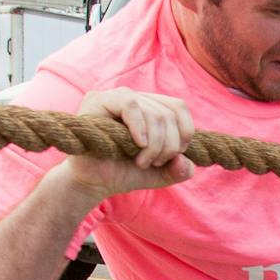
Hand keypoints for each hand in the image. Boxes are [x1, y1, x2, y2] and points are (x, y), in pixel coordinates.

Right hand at [61, 88, 196, 199]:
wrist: (92, 183)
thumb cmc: (124, 173)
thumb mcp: (159, 174)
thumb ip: (179, 170)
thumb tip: (186, 163)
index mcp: (149, 108)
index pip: (178, 107)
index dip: (185, 131)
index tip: (176, 155)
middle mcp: (134, 98)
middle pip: (168, 114)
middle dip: (168, 145)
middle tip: (154, 163)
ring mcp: (115, 97)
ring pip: (154, 113)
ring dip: (155, 144)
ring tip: (142, 162)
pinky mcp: (98, 100)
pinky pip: (130, 104)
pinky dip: (140, 128)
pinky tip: (138, 145)